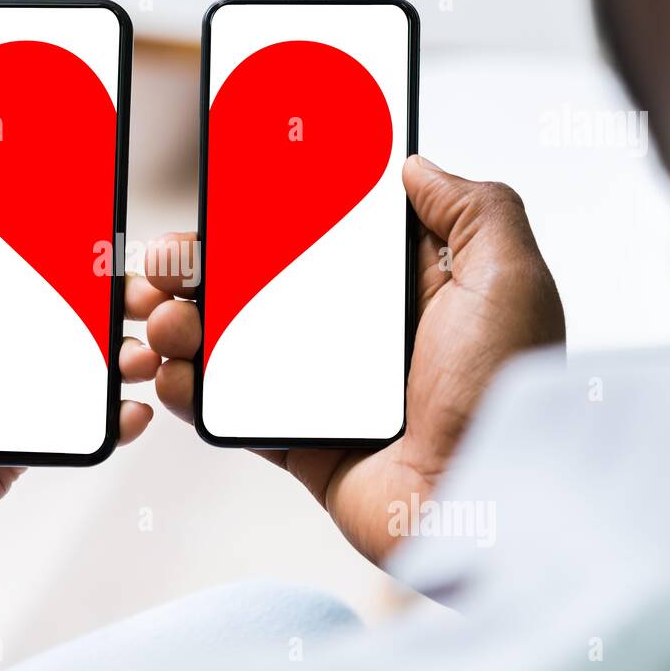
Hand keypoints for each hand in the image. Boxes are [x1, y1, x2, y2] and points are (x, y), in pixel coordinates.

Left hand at [0, 198, 159, 605]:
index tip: (84, 228)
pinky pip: (72, 427)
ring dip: (113, 355)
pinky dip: (109, 417)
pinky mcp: (15, 452)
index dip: (37, 246)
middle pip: (42, 313)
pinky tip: (132, 407)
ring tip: (142, 349)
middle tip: (132, 292)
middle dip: (94, 300)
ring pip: (68, 368)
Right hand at [145, 156, 564, 562]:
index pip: (320, 234)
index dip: (267, 212)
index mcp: (402, 289)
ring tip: (161, 319)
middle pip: (260, 285)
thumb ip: (473, 209)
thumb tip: (415, 165)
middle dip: (199, 267)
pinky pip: (229, 411)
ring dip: (180, 323)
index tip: (219, 193)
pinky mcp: (298, 441)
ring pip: (231, 344)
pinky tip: (171, 372)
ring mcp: (320, 389)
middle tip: (165, 262)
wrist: (486, 505)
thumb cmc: (504, 392)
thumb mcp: (508, 278)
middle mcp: (356, 335)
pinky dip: (187, 390)